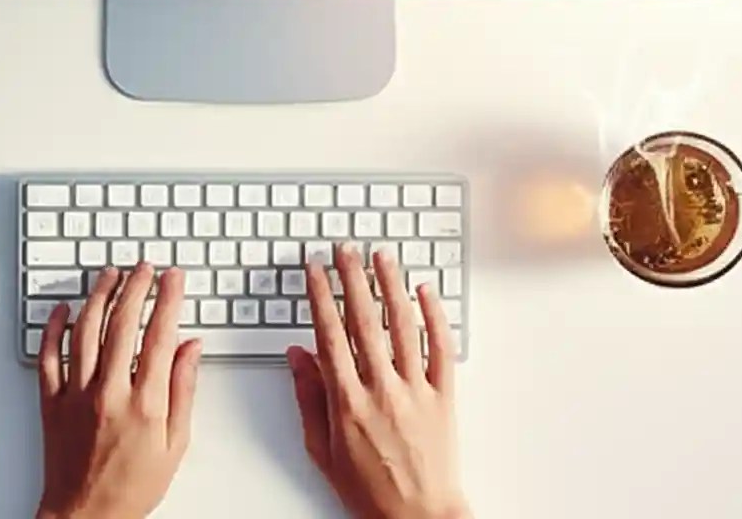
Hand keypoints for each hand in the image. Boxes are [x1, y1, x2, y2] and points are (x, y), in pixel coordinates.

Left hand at [35, 263, 202, 518]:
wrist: (85, 517)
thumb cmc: (131, 488)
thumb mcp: (175, 444)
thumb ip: (183, 391)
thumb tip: (190, 349)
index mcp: (144, 403)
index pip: (159, 336)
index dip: (168, 299)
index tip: (174, 278)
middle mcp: (108, 393)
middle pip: (121, 324)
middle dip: (135, 287)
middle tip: (144, 267)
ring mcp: (76, 395)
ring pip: (85, 331)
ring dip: (99, 296)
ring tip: (110, 275)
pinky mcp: (51, 402)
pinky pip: (49, 356)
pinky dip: (54, 328)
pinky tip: (63, 309)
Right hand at [288, 245, 469, 518]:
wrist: (418, 517)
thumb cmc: (368, 489)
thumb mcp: (322, 448)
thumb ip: (309, 398)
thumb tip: (297, 355)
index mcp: (348, 403)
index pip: (330, 335)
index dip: (320, 296)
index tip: (314, 270)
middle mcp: (382, 391)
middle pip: (364, 321)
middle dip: (352, 279)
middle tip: (344, 250)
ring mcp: (416, 391)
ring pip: (403, 326)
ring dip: (391, 286)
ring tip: (382, 257)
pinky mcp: (444, 396)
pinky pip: (441, 348)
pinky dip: (435, 316)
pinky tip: (426, 292)